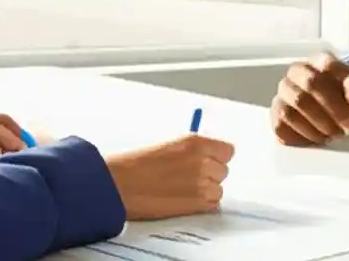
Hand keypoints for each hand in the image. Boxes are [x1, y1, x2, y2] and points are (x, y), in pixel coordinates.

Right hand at [105, 135, 234, 219]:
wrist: (121, 185)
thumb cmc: (136, 164)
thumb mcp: (169, 147)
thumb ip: (192, 151)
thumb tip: (207, 157)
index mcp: (196, 144)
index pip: (227, 151)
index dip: (217, 157)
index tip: (209, 160)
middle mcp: (203, 162)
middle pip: (223, 170)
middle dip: (210, 174)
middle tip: (189, 177)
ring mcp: (202, 184)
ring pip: (218, 189)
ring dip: (206, 191)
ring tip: (183, 190)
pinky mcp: (197, 204)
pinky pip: (212, 204)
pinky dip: (202, 204)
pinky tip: (185, 200)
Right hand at [271, 52, 348, 145]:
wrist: (339, 111)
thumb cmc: (347, 97)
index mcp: (317, 60)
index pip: (327, 66)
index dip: (344, 88)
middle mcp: (296, 72)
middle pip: (310, 86)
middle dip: (332, 109)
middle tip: (347, 125)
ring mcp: (283, 93)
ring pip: (292, 109)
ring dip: (316, 127)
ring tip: (332, 134)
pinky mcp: (276, 113)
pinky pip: (280, 126)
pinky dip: (301, 136)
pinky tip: (316, 138)